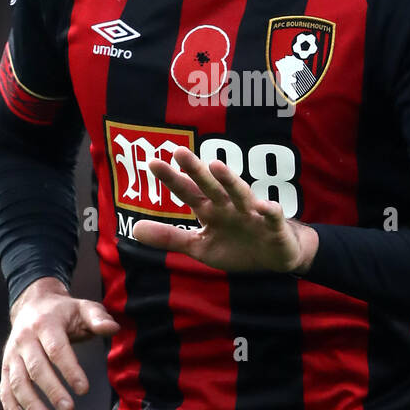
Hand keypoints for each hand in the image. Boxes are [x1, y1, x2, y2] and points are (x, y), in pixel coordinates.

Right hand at [0, 277, 119, 409]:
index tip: (84, 390)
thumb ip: (99, 318)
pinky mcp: (5, 367)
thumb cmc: (64, 312)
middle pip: (36, 367)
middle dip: (52, 390)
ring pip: (17, 381)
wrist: (32, 305)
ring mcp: (12, 354)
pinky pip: (5, 389)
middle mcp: (24, 339)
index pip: (57, 349)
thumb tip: (113, 329)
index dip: (70, 370)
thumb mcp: (83, 308)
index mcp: (45, 324)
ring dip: (30, 403)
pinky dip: (11, 408)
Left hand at [130, 146, 318, 273]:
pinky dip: (269, 211)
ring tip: (217, 167)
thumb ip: (169, 238)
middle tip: (179, 152)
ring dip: (230, 181)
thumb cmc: (237, 246)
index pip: (188, 191)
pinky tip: (264, 207)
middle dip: (196, 170)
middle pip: (210, 186)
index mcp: (210, 210)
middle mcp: (229, 206)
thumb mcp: (199, 246)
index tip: (152, 162)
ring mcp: (252, 214)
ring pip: (240, 194)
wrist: (276, 257)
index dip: (172, 179)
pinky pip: (272, 217)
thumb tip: (133, 230)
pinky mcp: (274, 226)